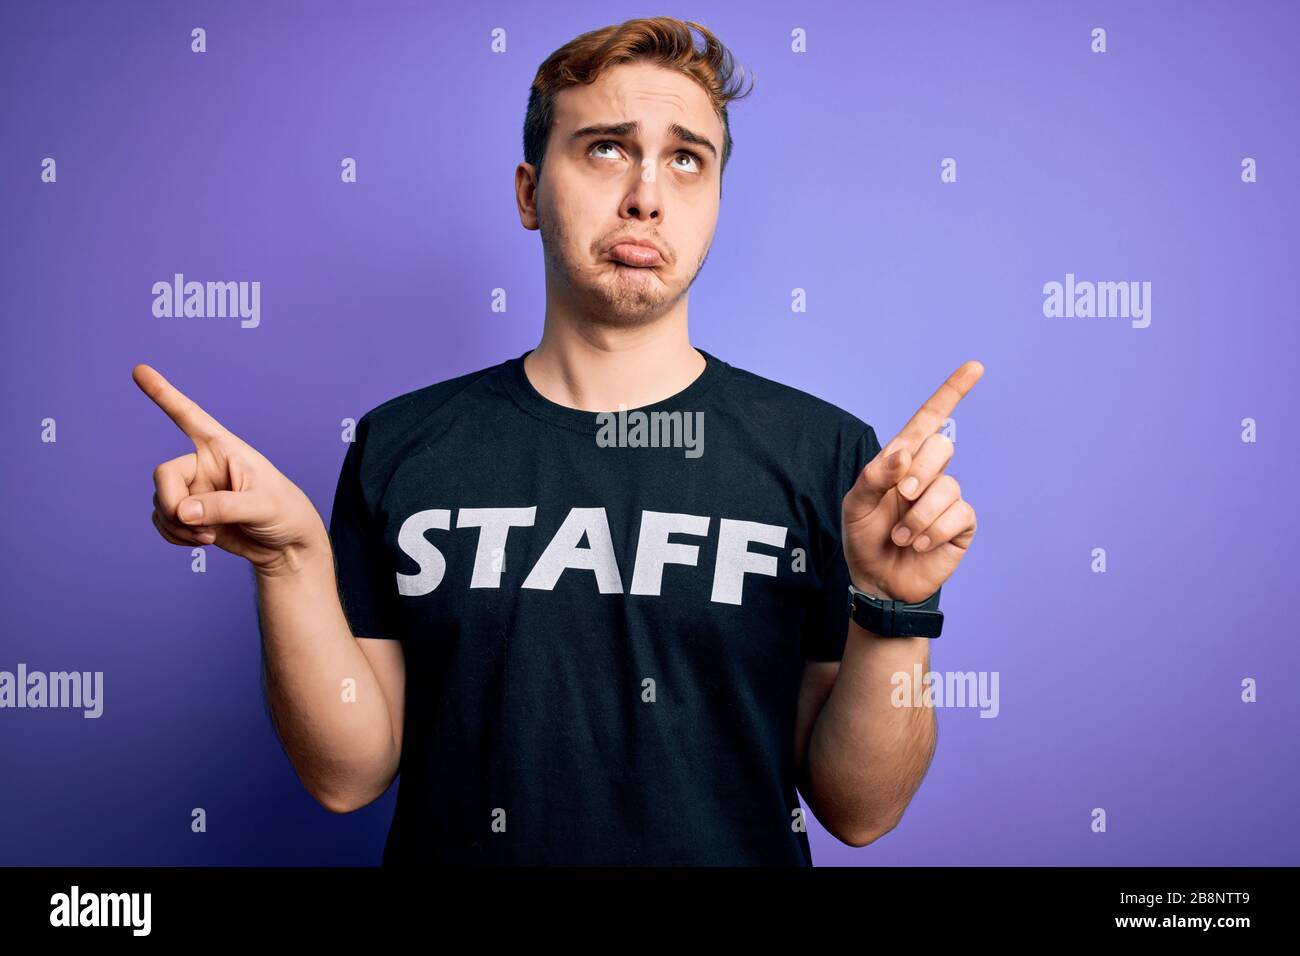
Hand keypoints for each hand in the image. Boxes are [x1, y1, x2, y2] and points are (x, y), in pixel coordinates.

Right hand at [135, 364, 327, 574]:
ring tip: (208, 536)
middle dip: (171, 503)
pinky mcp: (191, 515)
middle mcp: (204, 465)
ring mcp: (195, 490)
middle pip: (163, 475)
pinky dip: (173, 535)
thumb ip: (224, 507)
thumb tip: (183, 512)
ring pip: (161, 502)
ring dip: (176, 525)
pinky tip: (199, 541)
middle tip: (191, 524)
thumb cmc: (285, 513)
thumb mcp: (262, 506)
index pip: (190, 416)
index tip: (139, 370)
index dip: (163, 394)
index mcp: (224, 449)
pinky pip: (163, 521)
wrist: (287, 546)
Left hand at [842, 361, 983, 604]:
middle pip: (941, 446)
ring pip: (947, 486)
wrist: (877, 580)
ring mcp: (947, 498)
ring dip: (917, 516)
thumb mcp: (855, 505)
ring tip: (901, 536)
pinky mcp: (961, 524)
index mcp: (902, 460)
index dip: (952, 392)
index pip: (931, 419)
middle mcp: (929, 474)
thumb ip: (875, 476)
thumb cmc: (864, 538)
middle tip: (900, 497)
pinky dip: (932, 530)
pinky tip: (919, 544)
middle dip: (918, 473)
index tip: (974, 367)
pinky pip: (957, 514)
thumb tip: (904, 455)